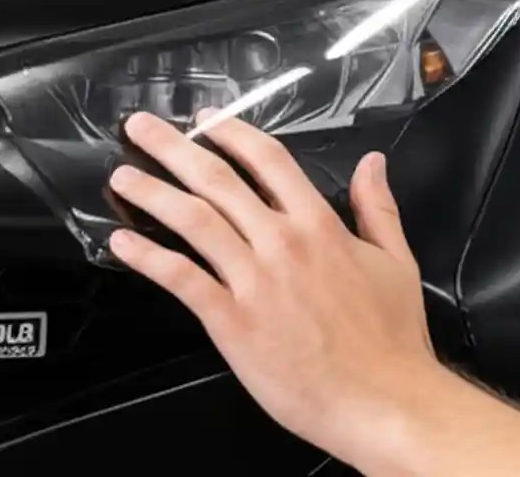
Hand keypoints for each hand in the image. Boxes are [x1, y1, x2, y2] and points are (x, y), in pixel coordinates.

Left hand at [106, 110, 441, 473]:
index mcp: (320, 226)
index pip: (268, 160)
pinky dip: (149, 257)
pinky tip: (124, 243)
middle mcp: (282, 243)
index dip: (231, 133)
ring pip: (193, 221)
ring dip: (153, 193)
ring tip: (124, 176)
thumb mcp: (396, 261)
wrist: (380, 399)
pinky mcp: (231, 321)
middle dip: (175, 148)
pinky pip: (181, 279)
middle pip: (218, 180)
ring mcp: (254, 281)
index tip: (206, 120)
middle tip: (143, 127)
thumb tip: (372, 162)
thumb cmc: (390, 340)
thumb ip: (378, 207)